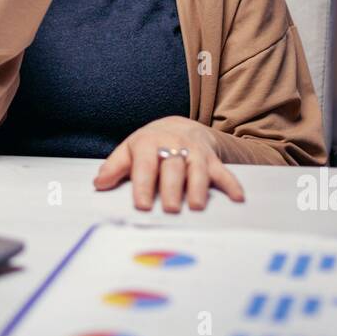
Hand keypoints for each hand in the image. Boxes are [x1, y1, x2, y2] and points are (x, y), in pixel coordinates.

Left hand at [93, 116, 246, 211]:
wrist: (179, 126)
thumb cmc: (151, 144)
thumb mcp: (130, 150)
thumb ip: (115, 167)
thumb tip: (99, 183)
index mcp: (149, 143)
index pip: (145, 165)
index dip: (143, 185)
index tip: (142, 205)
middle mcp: (173, 146)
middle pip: (173, 167)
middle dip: (172, 188)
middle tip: (171, 208)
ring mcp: (194, 152)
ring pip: (197, 168)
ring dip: (198, 187)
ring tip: (197, 206)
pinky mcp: (211, 159)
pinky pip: (223, 171)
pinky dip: (231, 184)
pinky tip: (237, 198)